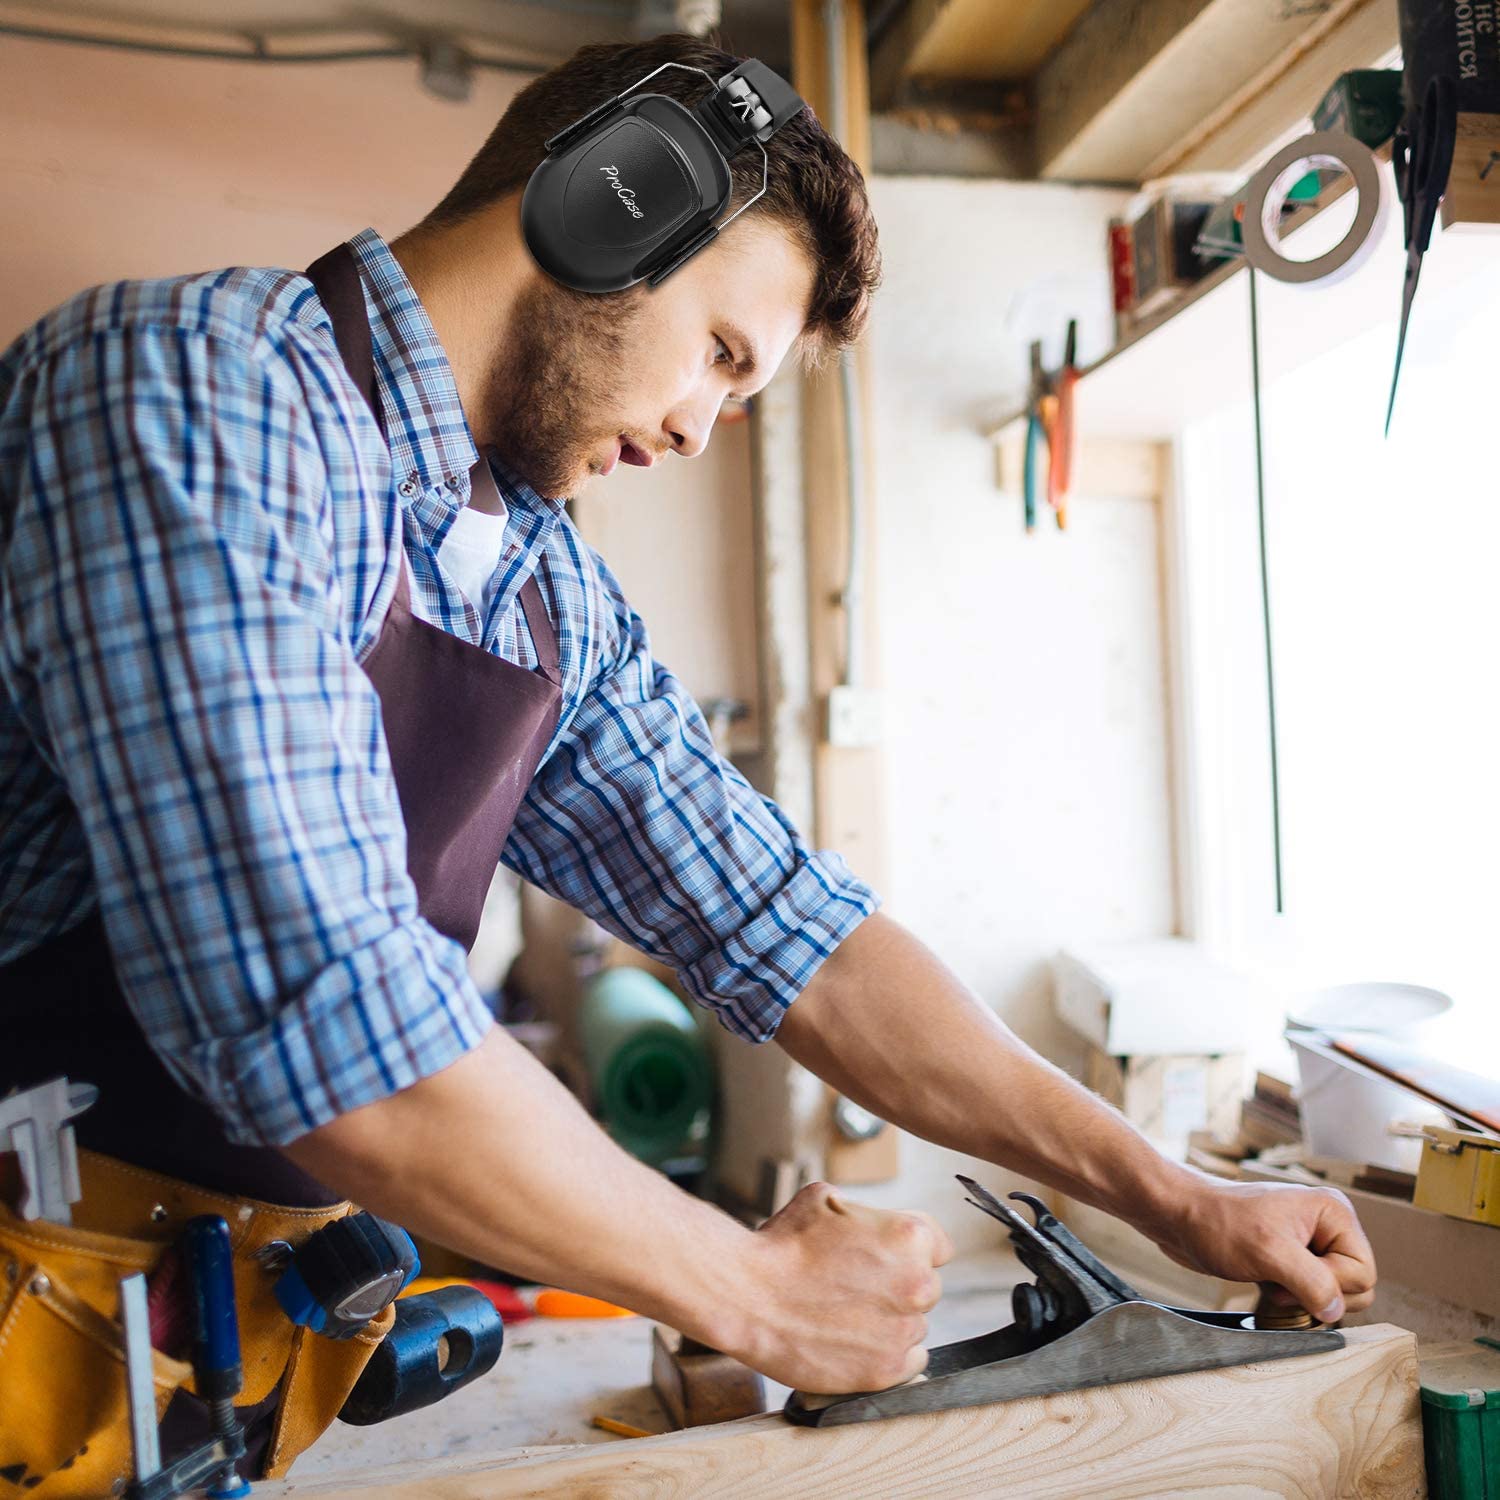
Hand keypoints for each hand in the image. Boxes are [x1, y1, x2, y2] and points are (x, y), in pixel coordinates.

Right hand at [730, 1182, 953, 1393]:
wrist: (749, 1294)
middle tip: (855, 1286)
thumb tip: (876, 1225)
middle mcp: (918, 1283)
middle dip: (897, 1285)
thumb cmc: (783, 1244)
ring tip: (844, 1314)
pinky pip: (910, 1361)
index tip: (886, 1259)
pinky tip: (854, 1341)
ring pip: (914, 1324)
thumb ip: (868, 1214)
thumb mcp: (829, 1199)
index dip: (907, 1251)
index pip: (938, 1246)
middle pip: (926, 1286)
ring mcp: (904, 1330)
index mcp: (910, 1236)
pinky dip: (888, 1354)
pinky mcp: (887, 1370)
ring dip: (890, 1320)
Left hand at [1152, 1179, 1376, 1322]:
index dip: (1331, 1284)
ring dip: (1302, 1299)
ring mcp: (1309, 1244)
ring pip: (1332, 1294)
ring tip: (1270, 1280)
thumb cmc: (1218, 1222)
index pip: (1364, 1273)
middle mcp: (1327, 1226)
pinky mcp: (1290, 1260)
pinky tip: (1266, 1285)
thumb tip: (1335, 1311)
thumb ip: (1313, 1283)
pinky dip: (1291, 1299)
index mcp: (1334, 1213)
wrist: (1179, 1216)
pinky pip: (1309, 1294)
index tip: (1291, 1273)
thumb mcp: (1270, 1253)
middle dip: (1317, 1294)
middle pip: (1355, 1287)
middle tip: (1279, 1279)